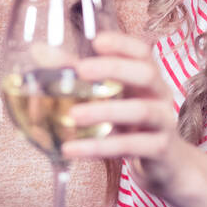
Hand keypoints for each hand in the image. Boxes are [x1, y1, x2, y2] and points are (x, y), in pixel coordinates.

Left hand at [61, 31, 183, 191]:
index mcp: (147, 78)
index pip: (142, 52)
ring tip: (73, 115)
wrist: (167, 165)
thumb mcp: (109, 98)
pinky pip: (130, 146)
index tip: (97, 41)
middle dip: (115, 68)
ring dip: (105, 110)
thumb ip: (78, 75)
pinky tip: (71, 149)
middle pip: (146, 73)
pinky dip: (99, 147)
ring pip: (141, 111)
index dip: (122, 44)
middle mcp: (159, 95)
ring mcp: (163, 122)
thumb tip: (39, 50)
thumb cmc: (131, 123)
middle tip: (82, 70)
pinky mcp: (159, 149)